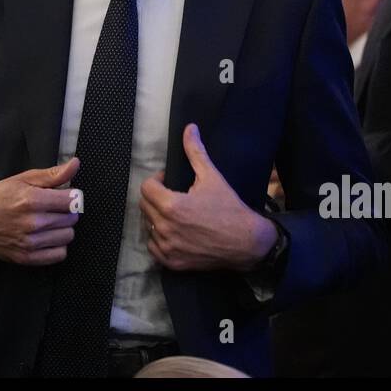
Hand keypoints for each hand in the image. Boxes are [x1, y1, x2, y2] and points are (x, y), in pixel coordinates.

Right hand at [0, 158, 80, 265]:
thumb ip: (52, 174)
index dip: (72, 196)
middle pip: (72, 218)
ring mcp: (30, 243)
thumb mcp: (24, 179)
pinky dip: (57, 245)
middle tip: (53, 208)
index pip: (73, 201)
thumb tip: (75, 164)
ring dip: (62, 228)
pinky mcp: (27, 257)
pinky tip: (47, 237)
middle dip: (66, 211)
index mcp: (32, 200)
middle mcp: (32, 223)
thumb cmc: (0, 197)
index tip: (65, 196)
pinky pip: (59, 254)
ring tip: (49, 222)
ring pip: (68, 236)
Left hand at [139, 124, 276, 272]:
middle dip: (155, 197)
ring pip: (148, 226)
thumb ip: (196, 152)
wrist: (246, 242)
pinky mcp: (172, 262)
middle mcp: (165, 227)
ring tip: (174, 214)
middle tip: (172, 196)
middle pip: (144, 206)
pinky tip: (174, 232)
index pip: (146, 187)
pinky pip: (153, 247)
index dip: (157, 181)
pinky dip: (159, 239)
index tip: (168, 181)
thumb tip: (189, 128)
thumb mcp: (212, 177)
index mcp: (171, 205)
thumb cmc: (229, 208)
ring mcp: (167, 247)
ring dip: (156, 218)